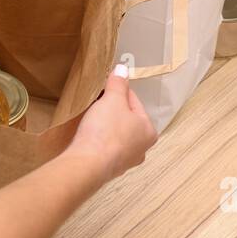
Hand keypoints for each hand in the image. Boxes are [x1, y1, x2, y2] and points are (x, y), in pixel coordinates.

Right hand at [65, 65, 156, 183]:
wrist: (88, 164)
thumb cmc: (105, 131)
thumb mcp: (112, 100)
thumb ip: (118, 84)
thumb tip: (123, 68)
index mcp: (149, 130)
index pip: (134, 101)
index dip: (118, 91)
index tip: (104, 87)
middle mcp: (142, 148)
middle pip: (126, 119)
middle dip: (112, 110)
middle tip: (96, 103)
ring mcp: (126, 161)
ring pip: (116, 135)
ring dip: (105, 126)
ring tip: (91, 120)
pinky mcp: (110, 169)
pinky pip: (106, 148)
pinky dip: (99, 141)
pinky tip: (89, 137)